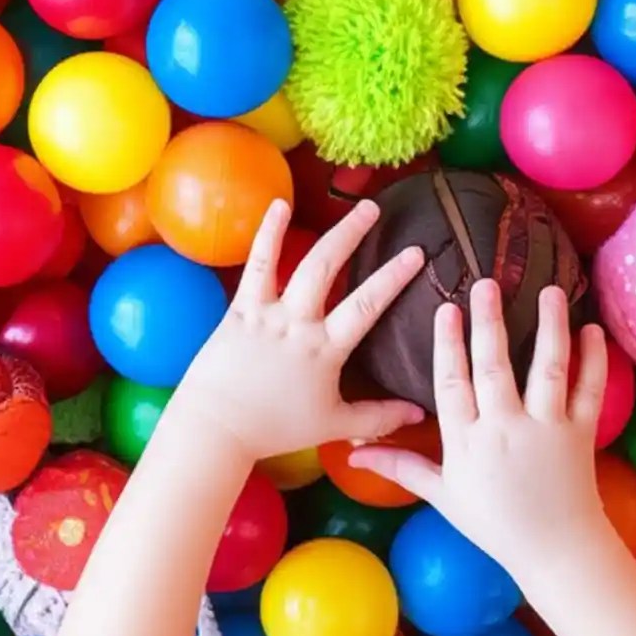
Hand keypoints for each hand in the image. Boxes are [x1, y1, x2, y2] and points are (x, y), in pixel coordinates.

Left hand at [170, 199, 426, 463]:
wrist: (216, 427)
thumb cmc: (275, 429)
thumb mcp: (333, 426)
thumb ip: (378, 417)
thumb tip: (418, 413)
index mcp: (324, 350)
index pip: (367, 306)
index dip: (393, 277)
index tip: (416, 253)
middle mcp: (297, 324)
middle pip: (329, 269)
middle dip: (354, 236)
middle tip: (375, 209)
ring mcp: (267, 312)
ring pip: (298, 262)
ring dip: (324, 231)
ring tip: (344, 206)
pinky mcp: (240, 309)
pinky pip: (256, 265)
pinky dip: (268, 234)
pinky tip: (279, 206)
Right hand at [349, 280, 610, 573]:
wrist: (556, 551)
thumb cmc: (494, 523)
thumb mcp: (443, 496)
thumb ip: (401, 467)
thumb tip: (351, 455)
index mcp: (467, 442)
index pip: (452, 384)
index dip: (448, 345)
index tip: (445, 308)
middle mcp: (506, 429)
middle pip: (495, 367)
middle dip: (489, 322)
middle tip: (486, 283)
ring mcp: (546, 429)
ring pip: (547, 369)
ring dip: (550, 327)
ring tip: (550, 290)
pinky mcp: (581, 433)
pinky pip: (589, 390)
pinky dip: (593, 359)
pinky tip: (592, 329)